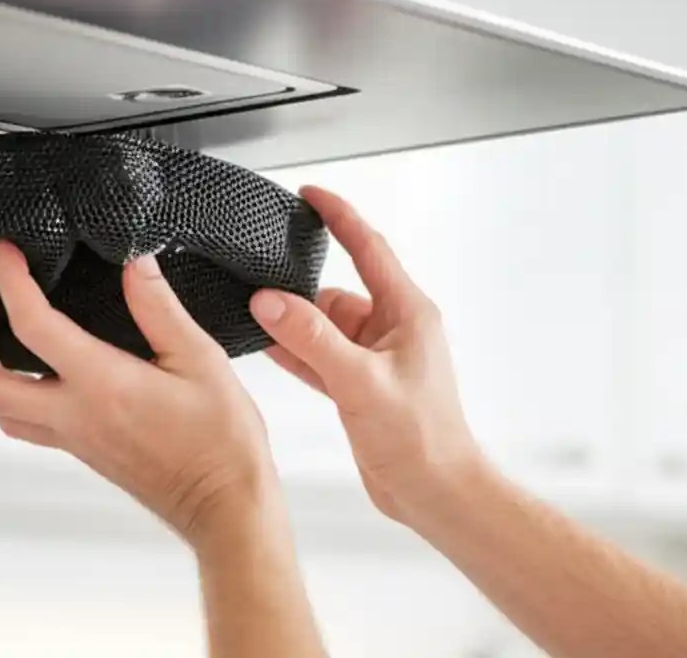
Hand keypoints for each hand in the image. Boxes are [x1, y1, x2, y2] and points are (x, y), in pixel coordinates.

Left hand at [0, 239, 276, 548]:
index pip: (34, 325)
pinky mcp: (85, 452)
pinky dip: (6, 400)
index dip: (12, 283)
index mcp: (103, 384)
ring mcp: (77, 438)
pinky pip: (26, 426)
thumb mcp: (201, 360)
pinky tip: (21, 385)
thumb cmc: (220, 441)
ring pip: (2, 411)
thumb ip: (160, 309)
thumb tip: (135, 263)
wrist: (224, 505)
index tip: (4, 253)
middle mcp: (77, 414)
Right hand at [249, 186, 484, 522]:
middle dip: (299, 285)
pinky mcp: (359, 386)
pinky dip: (294, 350)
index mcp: (407, 314)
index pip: (368, 248)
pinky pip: (320, 356)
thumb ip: (313, 340)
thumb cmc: (422, 440)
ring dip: (293, 321)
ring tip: (252, 309)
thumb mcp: (361, 382)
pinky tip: (264, 342)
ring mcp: (374, 359)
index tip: (309, 194)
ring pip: (324, 325)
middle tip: (258, 277)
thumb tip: (270, 301)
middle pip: (336, 290)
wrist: (435, 493)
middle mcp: (392, 330)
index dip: (339, 216)